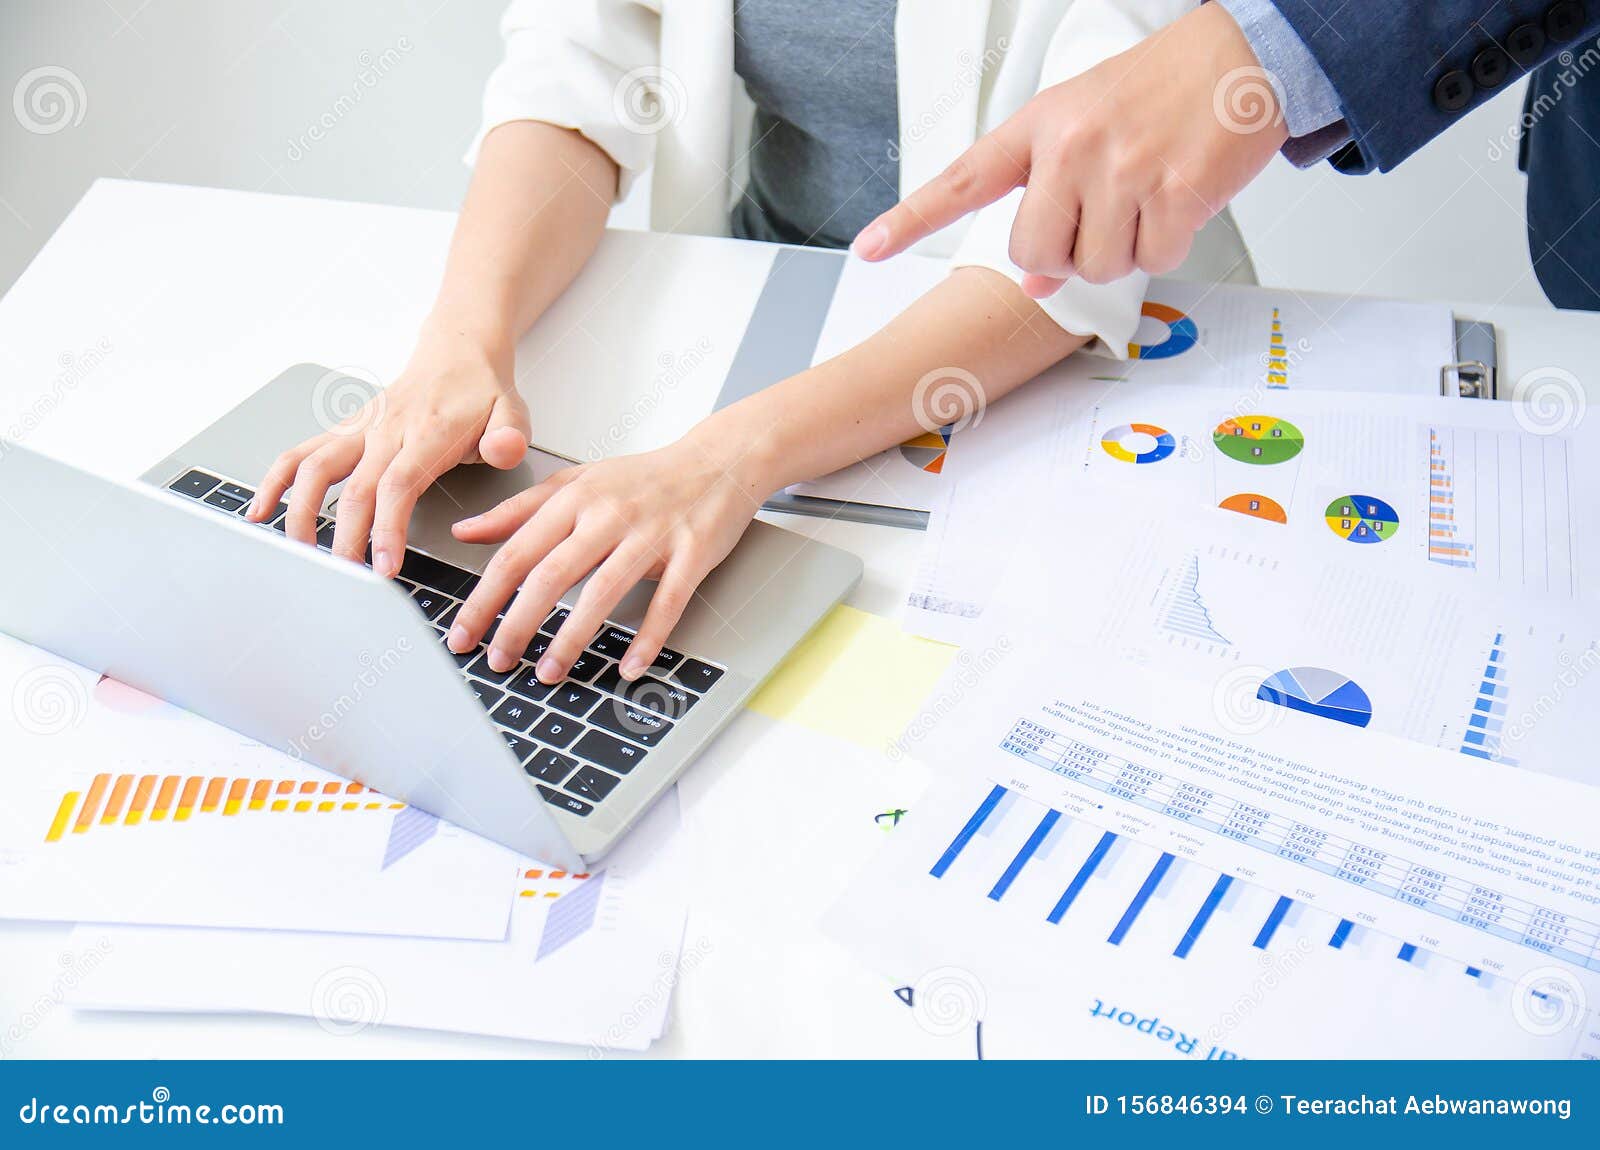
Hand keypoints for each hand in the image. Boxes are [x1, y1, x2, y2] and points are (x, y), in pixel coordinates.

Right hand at [246, 323, 531, 575]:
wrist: (457, 352)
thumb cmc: (482, 390)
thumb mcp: (513, 410)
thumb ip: (509, 435)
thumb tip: (503, 449)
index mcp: (427, 432)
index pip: (398, 484)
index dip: (387, 527)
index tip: (384, 566)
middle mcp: (385, 430)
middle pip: (353, 488)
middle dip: (345, 538)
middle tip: (347, 580)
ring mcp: (359, 430)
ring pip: (313, 469)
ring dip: (300, 513)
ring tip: (298, 554)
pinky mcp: (344, 431)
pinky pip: (300, 454)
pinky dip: (275, 482)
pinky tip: (261, 512)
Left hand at [444, 432, 770, 681]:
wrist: (719, 462)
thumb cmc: (645, 478)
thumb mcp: (576, 482)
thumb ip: (520, 509)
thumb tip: (466, 532)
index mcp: (575, 498)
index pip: (517, 552)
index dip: (484, 597)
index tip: (463, 633)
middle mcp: (609, 514)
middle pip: (551, 575)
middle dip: (518, 623)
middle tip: (498, 660)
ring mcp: (652, 535)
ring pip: (603, 591)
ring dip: (572, 638)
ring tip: (548, 672)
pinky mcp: (691, 554)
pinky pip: (668, 602)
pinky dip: (648, 638)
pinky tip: (628, 666)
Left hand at [852, 3, 1287, 291]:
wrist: (1239, 55)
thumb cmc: (1156, 93)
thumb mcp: (1084, 128)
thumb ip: (1048, 199)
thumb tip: (1032, 285)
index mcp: (1039, 126)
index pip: (963, 179)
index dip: (912, 220)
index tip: (869, 247)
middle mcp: (1071, 146)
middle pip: (1035, 253)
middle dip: (1065, 258)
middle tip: (1100, 219)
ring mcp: (1121, 168)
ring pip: (1095, 267)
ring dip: (1123, 252)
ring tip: (1146, 199)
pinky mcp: (1173, 190)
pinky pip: (1154, 259)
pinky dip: (1169, 244)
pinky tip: (1179, 201)